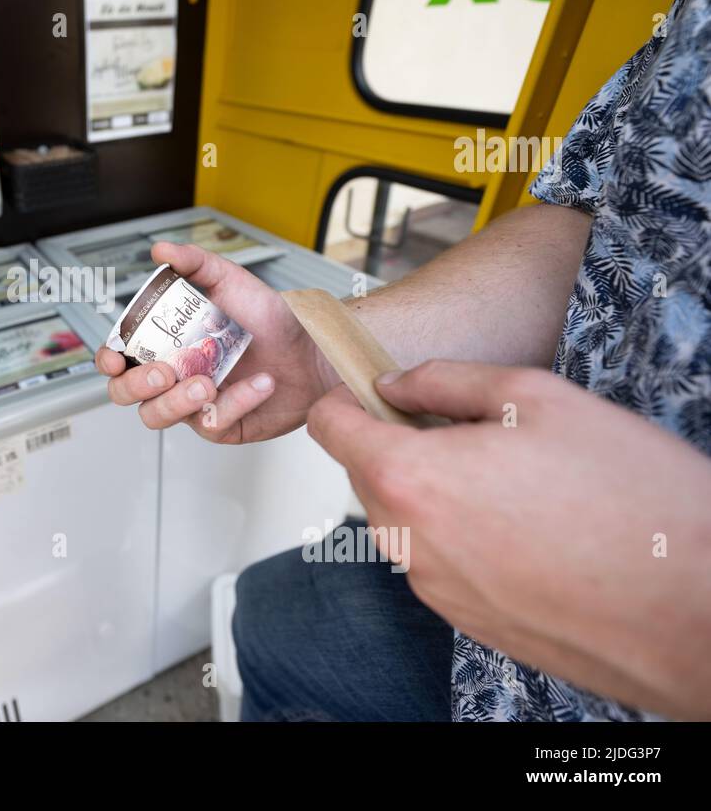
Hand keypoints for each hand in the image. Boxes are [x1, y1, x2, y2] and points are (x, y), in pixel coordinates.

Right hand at [95, 242, 339, 442]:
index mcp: (165, 344)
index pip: (119, 359)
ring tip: (208, 381)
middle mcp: (174, 376)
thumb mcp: (230, 281)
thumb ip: (194, 264)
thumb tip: (161, 250)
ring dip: (177, 401)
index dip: (109, 361)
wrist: (312, 348)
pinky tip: (259, 383)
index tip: (116, 357)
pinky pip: (212, 423)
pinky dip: (236, 402)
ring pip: (159, 416)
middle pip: (126, 394)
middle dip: (138, 385)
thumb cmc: (269, 318)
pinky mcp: (223, 425)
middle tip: (166, 370)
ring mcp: (194, 404)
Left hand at [306, 359, 710, 718]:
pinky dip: (466, 536)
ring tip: (519, 479)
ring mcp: (432, 589)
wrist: (691, 607)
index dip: (347, 396)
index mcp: (408, 478)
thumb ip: (445, 381)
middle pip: (367, 472)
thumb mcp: (536, 398)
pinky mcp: (466, 620)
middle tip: (476, 428)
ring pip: (406, 518)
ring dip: (439, 491)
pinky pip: (440, 561)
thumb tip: (394, 384)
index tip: (375, 386)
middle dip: (404, 443)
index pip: (327, 427)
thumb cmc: (628, 499)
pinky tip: (531, 526)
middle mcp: (404, 541)